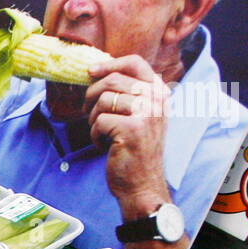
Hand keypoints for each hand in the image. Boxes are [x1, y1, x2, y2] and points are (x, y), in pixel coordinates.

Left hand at [84, 55, 172, 216]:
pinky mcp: (133, 129)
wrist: (141, 185)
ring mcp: (147, 114)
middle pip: (113, 80)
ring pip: (104, 100)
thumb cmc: (133, 151)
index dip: (110, 64)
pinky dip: (95, 135)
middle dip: (92, 96)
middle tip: (88, 112)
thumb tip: (95, 72)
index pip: (136, 63)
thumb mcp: (137, 117)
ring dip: (94, 118)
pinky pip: (99, 121)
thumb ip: (127, 94)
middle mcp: (157, 101)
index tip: (90, 71)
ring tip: (102, 134)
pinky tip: (104, 146)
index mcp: (159, 94)